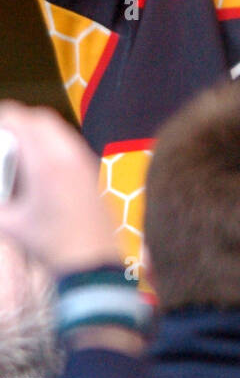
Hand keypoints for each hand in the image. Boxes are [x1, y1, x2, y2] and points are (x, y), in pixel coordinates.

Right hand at [0, 103, 119, 274]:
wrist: (92, 261)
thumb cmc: (50, 245)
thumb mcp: (11, 225)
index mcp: (46, 163)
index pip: (23, 121)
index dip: (5, 117)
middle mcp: (69, 155)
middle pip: (42, 119)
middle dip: (20, 121)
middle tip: (3, 135)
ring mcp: (84, 161)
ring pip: (58, 131)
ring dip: (37, 132)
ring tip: (19, 149)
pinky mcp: (92, 171)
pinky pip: (70, 144)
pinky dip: (52, 144)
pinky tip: (40, 165)